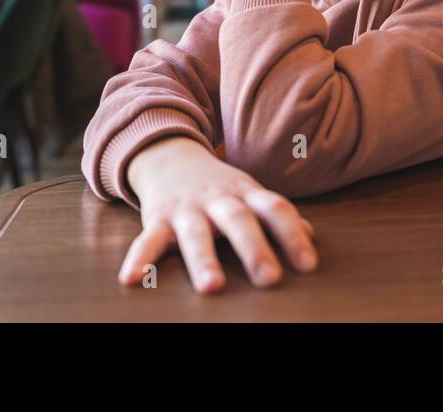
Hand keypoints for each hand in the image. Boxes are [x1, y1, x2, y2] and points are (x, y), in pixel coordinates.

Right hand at [121, 136, 317, 293]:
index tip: (308, 265)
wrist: (170, 155)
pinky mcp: (158, 218)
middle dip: (254, 248)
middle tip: (269, 278)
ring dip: (204, 259)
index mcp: (246, 194)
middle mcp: (218, 199)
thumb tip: (311, 234)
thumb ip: (275, 215)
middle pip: (238, 220)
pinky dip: (139, 259)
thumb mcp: (249, 193)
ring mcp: (187, 208)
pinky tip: (131, 279)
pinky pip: (147, 239)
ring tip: (212, 286)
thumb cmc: (220, 186)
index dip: (293, 235)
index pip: (275, 209)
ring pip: (195, 233)